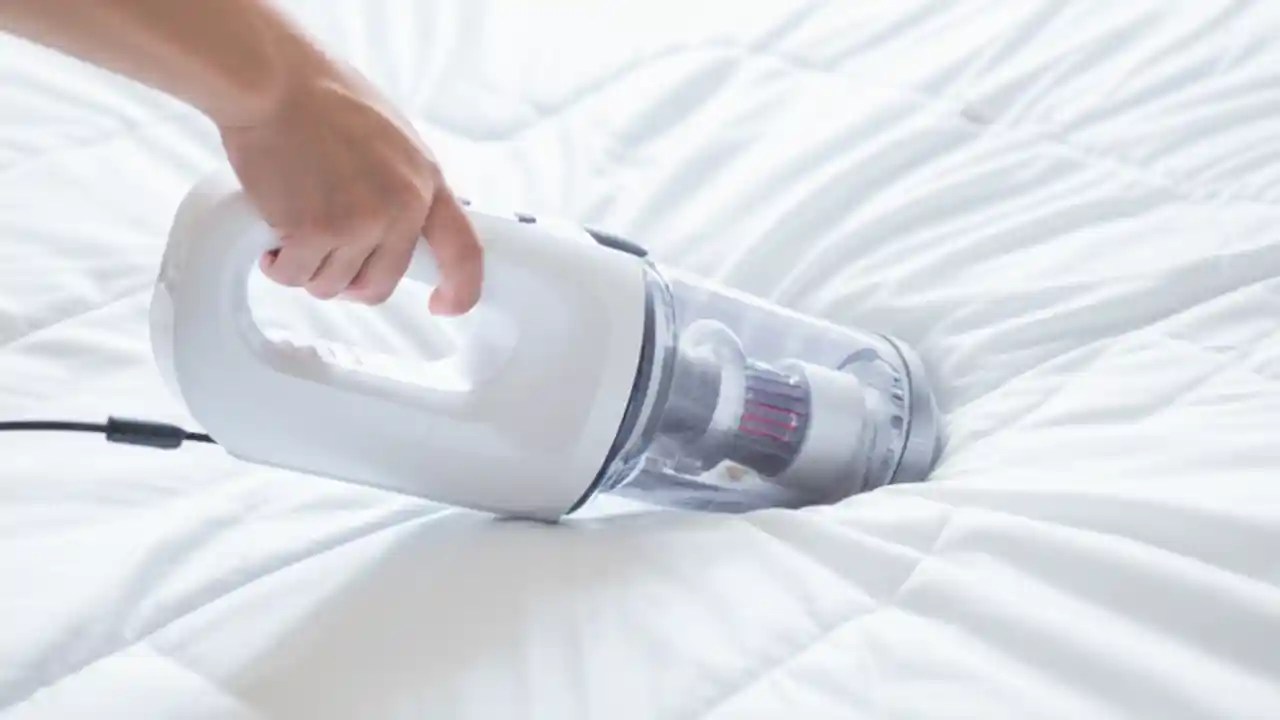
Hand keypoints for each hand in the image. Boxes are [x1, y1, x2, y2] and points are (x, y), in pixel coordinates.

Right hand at [217, 59, 480, 313]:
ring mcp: (357, 222)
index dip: (460, 289)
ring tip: (292, 227)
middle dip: (348, 280)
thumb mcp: (392, 139)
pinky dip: (278, 264)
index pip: (464, 252)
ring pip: (331, 284)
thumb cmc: (323, 99)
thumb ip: (403, 186)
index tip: (445, 305)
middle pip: (379, 284)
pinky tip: (273, 236)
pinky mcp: (312, 230)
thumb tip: (401, 229)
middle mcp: (399, 208)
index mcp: (425, 182)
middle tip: (323, 255)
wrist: (274, 81)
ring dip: (307, 268)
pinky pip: (293, 275)